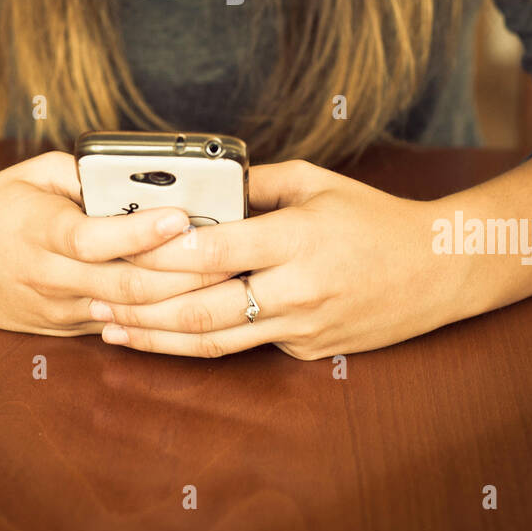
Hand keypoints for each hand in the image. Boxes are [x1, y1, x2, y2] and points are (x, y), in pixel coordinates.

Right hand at [0, 150, 226, 333]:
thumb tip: (140, 178)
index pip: (98, 238)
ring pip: (127, 315)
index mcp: (42, 232)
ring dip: (178, 302)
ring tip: (224, 283)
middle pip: (127, 287)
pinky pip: (115, 327)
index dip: (142, 232)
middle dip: (183, 275)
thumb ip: (85, 174)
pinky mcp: (60, 328)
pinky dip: (153, 317)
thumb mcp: (33, 173)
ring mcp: (56, 310)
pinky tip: (190, 305)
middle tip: (229, 256)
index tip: (182, 216)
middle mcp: (50, 277)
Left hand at [87, 159, 465, 358]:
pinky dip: (199, 341)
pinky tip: (160, 336)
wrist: (437, 270)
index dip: (164, 253)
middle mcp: (297, 288)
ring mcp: (302, 326)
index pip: (218, 250)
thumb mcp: (319, 181)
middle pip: (203, 308)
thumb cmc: (374, 218)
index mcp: (298, 238)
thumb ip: (259, 182)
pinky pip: (245, 345)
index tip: (119, 247)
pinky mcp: (307, 349)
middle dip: (140, 307)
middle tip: (94, 297)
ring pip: (214, 340)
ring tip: (109, 328)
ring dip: (155, 337)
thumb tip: (206, 183)